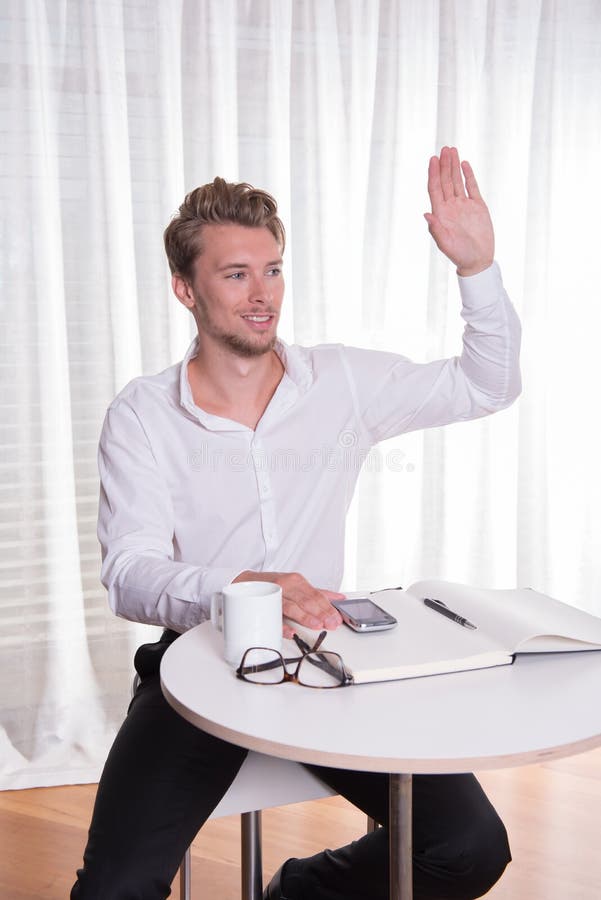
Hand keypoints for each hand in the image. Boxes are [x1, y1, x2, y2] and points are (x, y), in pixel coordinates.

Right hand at [233, 570, 343, 637]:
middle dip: (321, 613)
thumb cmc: (274, 584)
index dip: (328, 607)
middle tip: (331, 623)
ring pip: (292, 606)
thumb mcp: (297, 585)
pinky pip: (273, 617)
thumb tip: (339, 598)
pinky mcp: (263, 605)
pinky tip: (291, 632)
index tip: (337, 618)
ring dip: (304, 616)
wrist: (245, 581)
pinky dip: (282, 625)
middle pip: (307, 600)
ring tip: (316, 625)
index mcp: (297, 581)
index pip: (316, 595)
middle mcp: (286, 586)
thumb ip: (318, 593)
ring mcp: (275, 595)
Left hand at [424, 146, 493, 275]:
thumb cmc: (459, 255)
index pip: (435, 189)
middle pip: (445, 181)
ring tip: (451, 150)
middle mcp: (451, 207)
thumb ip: (436, 229)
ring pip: (457, 181)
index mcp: (441, 213)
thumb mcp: (445, 243)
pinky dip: (468, 175)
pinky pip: (472, 187)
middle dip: (444, 165)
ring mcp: (464, 205)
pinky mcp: (478, 207)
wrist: (478, 261)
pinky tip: (464, 164)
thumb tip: (426, 214)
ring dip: (453, 166)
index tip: (433, 159)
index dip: (433, 174)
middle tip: (444, 148)